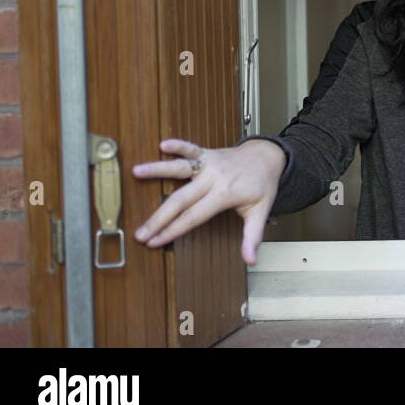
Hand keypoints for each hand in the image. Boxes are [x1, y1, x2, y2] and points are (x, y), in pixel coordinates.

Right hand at [131, 138, 285, 265]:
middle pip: (181, 199)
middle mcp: (214, 178)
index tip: (155, 242)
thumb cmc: (262, 185)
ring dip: (158, 169)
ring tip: (136, 172)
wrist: (268, 157)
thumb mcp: (261, 212)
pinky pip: (190, 147)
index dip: (173, 230)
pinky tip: (162, 144)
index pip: (194, 216)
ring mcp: (210, 164)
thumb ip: (253, 236)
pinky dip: (178, 145)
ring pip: (180, 168)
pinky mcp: (207, 153)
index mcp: (225, 195)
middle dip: (159, 217)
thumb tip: (251, 260)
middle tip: (140, 233)